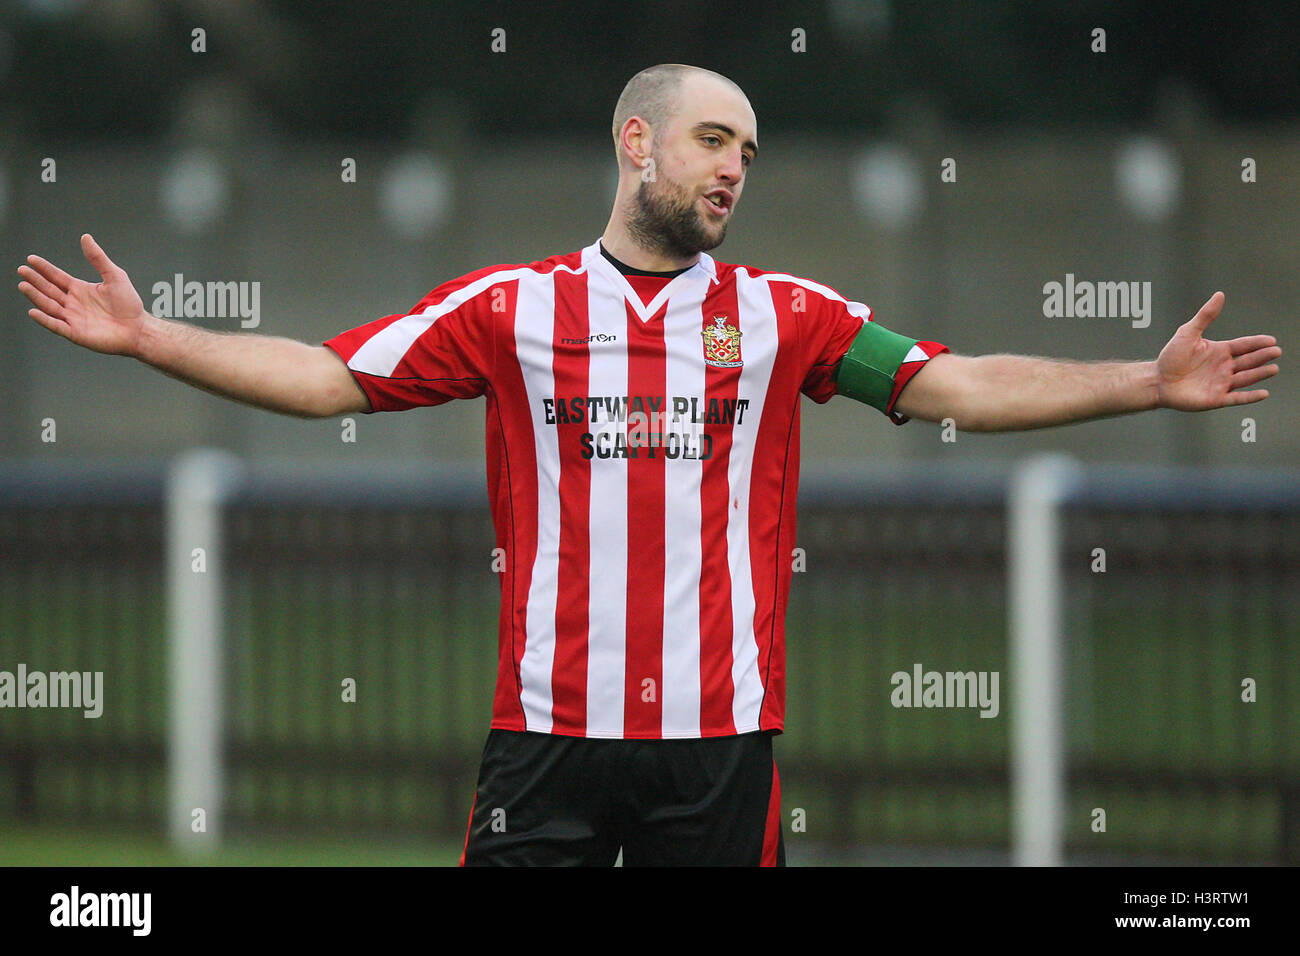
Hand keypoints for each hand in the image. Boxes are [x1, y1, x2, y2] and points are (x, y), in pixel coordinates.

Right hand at [17, 234, 147, 356]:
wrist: (138, 328)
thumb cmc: (129, 304)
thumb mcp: (114, 276)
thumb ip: (98, 258)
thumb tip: (86, 237)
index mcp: (80, 290)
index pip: (57, 277)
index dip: (44, 268)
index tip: (31, 259)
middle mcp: (73, 303)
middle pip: (49, 290)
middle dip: (35, 280)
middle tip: (22, 270)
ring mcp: (73, 318)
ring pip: (49, 306)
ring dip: (36, 296)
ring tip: (23, 285)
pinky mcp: (76, 333)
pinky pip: (56, 326)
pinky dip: (45, 319)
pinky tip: (34, 311)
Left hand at [1154, 292, 1280, 410]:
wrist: (1157, 380)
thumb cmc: (1170, 357)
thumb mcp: (1188, 333)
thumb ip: (1205, 316)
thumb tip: (1219, 295)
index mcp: (1220, 351)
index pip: (1243, 346)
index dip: (1257, 343)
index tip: (1271, 340)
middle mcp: (1224, 367)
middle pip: (1248, 361)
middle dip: (1262, 356)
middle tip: (1276, 351)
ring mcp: (1221, 383)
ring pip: (1245, 378)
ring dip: (1260, 374)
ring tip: (1273, 369)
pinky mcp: (1216, 398)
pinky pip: (1236, 398)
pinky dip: (1250, 397)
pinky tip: (1263, 393)